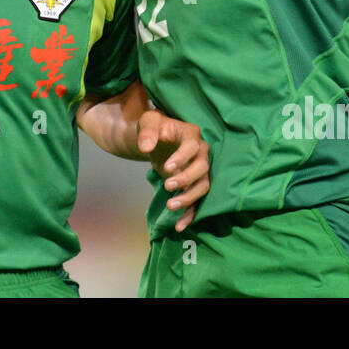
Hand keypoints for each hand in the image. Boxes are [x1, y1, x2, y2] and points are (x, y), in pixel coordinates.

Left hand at [136, 111, 210, 232]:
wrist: (159, 136)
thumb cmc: (156, 127)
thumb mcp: (149, 122)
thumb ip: (147, 132)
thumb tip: (146, 147)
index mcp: (191, 135)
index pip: (192, 147)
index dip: (182, 158)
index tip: (167, 168)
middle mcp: (201, 152)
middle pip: (202, 169)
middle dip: (186, 179)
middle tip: (167, 186)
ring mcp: (201, 169)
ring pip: (203, 186)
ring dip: (189, 198)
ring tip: (170, 206)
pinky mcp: (195, 183)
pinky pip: (198, 200)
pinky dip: (191, 214)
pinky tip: (179, 226)